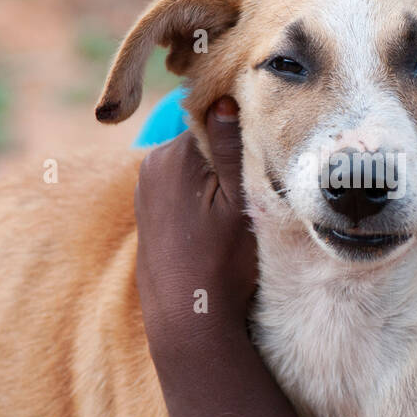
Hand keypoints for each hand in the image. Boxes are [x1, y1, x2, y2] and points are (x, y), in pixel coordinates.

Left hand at [134, 97, 257, 358]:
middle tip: (259, 179)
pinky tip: (218, 220)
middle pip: (202, 137)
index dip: (245, 127)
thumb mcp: (239, 201)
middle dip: (229, 151)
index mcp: (174, 155)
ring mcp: (146, 187)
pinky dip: (202, 192)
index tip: (270, 146)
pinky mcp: (149, 208)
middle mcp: (151, 163)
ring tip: (241, 203)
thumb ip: (230, 147)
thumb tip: (225, 96)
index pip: (215, 115)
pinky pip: (182, 184)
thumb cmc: (221, 263)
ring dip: (216, 173)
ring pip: (193, 162)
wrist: (188, 320)